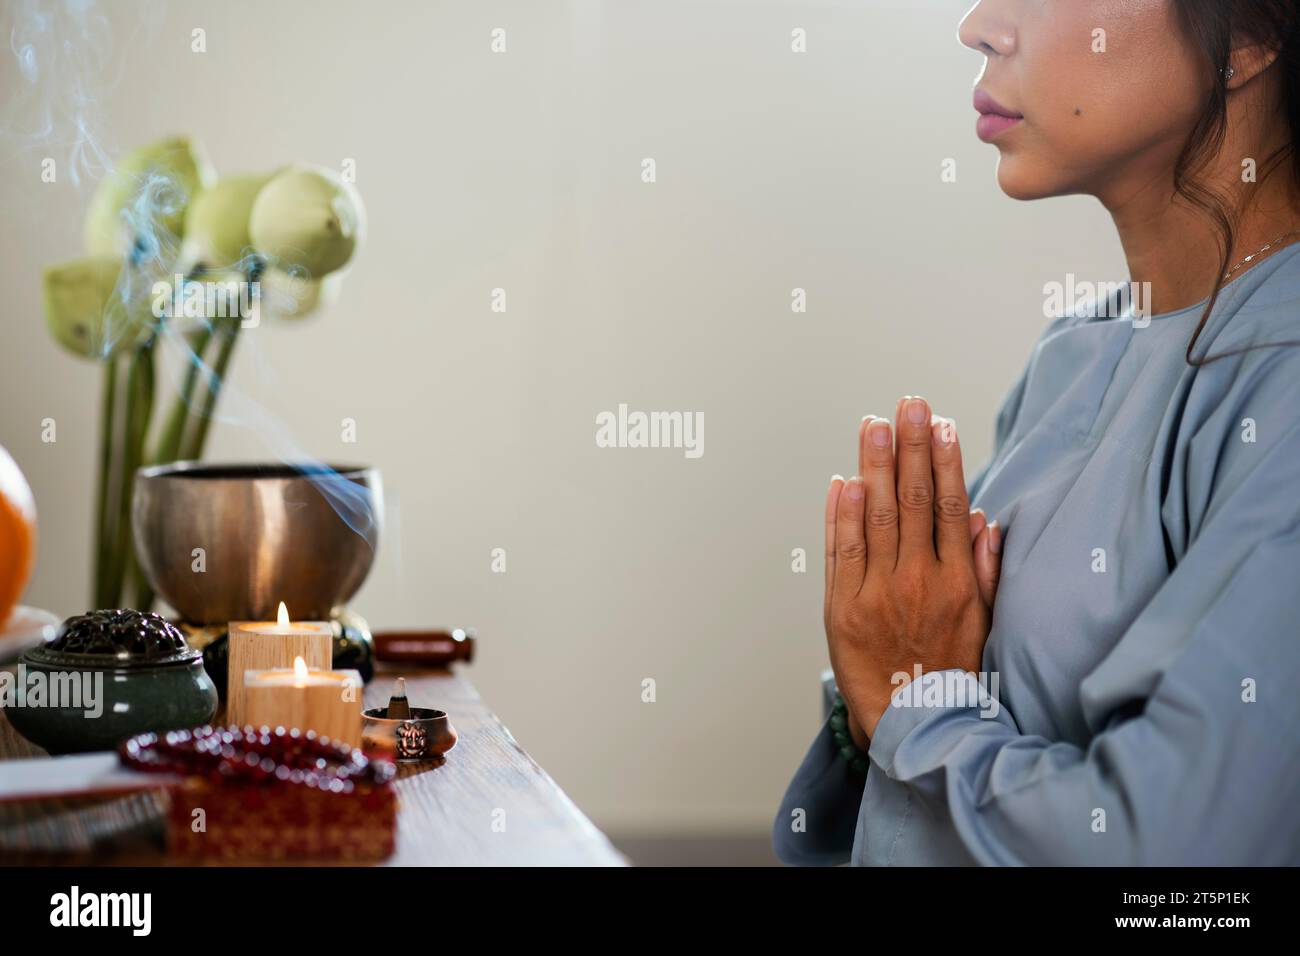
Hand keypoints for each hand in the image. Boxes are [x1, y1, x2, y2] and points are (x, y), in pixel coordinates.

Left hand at [824, 398, 1001, 743]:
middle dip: (909, 447)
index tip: (941, 424)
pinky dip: (840, 515)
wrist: (913, 724)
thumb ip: (985, 568)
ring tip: (873, 425)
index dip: (944, 462)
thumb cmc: (951, 669)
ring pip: (876, 518)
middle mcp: (918, 581)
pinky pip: (842, 552)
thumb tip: (983, 518)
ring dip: (874, 467)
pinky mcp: (843, 609)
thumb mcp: (983, 622)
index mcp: (957, 582)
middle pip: (912, 501)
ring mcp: (878, 594)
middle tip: (908, 404)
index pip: (949, 507)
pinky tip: (843, 481)